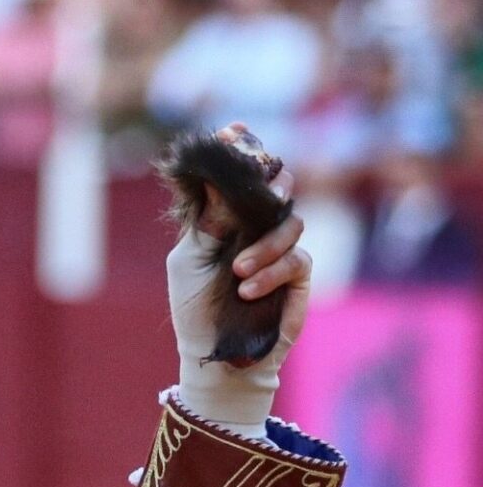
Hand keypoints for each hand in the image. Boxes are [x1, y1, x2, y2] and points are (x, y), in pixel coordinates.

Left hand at [167, 121, 311, 436]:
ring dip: (263, 245)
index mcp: (221, 218)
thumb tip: (219, 176)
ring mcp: (277, 248)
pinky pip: (295, 257)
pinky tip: (247, 289)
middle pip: (275, 186)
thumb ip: (206, 219)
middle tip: (263, 186)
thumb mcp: (189, 260)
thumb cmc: (195, 309)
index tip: (233, 130)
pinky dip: (271, 271)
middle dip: (270, 182)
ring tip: (237, 273)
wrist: (214, 356)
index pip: (235, 177)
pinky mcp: (296, 273)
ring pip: (289, 220)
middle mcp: (252, 227)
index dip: (239, 151)